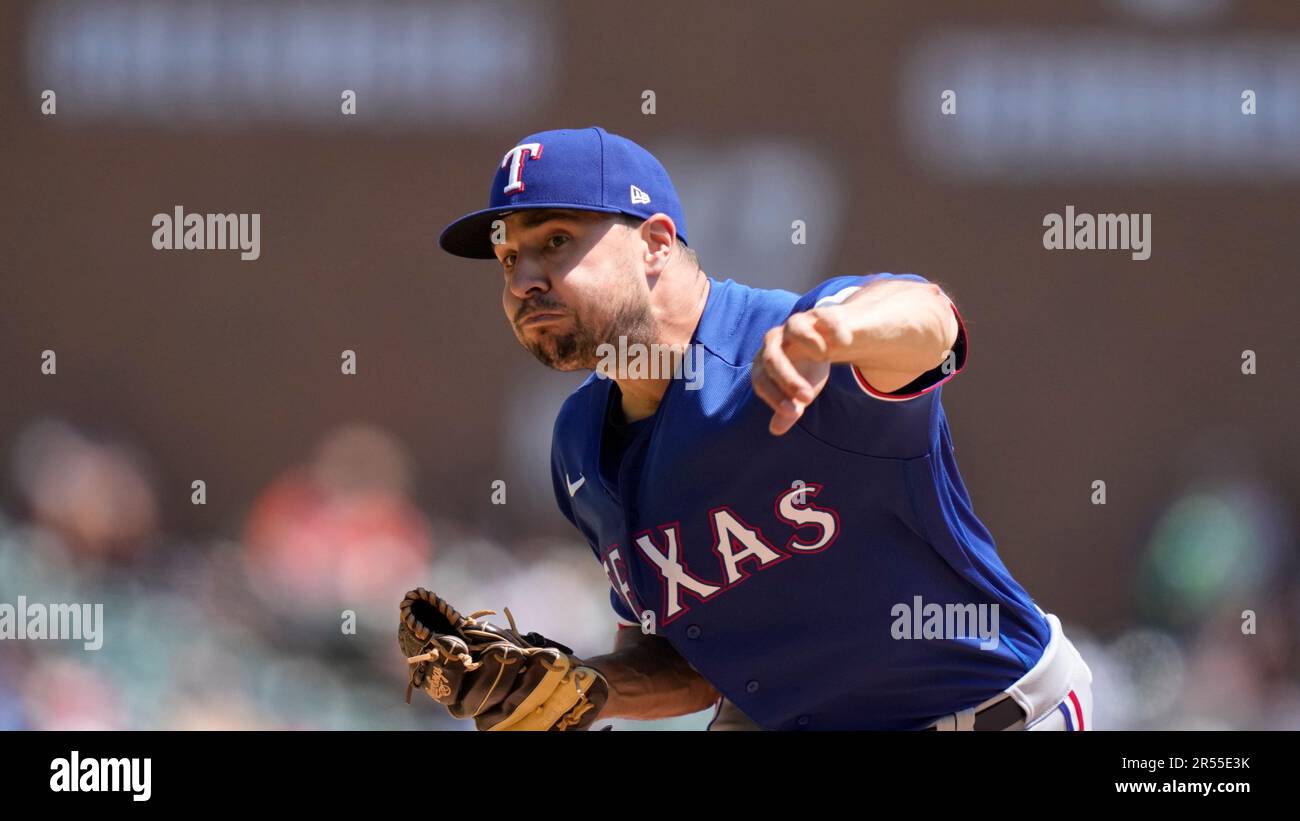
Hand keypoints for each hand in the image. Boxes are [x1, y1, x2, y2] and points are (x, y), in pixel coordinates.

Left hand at [750, 307, 852, 435]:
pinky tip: (842, 343)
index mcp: (765, 362)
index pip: (761, 380)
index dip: (774, 397)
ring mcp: (796, 325)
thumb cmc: (806, 369)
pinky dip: (830, 329)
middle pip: (772, 357)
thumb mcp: (798, 393)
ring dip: (807, 343)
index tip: (793, 413)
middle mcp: (775, 340)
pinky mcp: (818, 315)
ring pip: (793, 329)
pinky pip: (822, 317)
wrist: (826, 342)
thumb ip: (788, 411)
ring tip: (823, 358)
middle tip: (806, 400)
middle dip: (788, 379)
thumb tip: (775, 430)